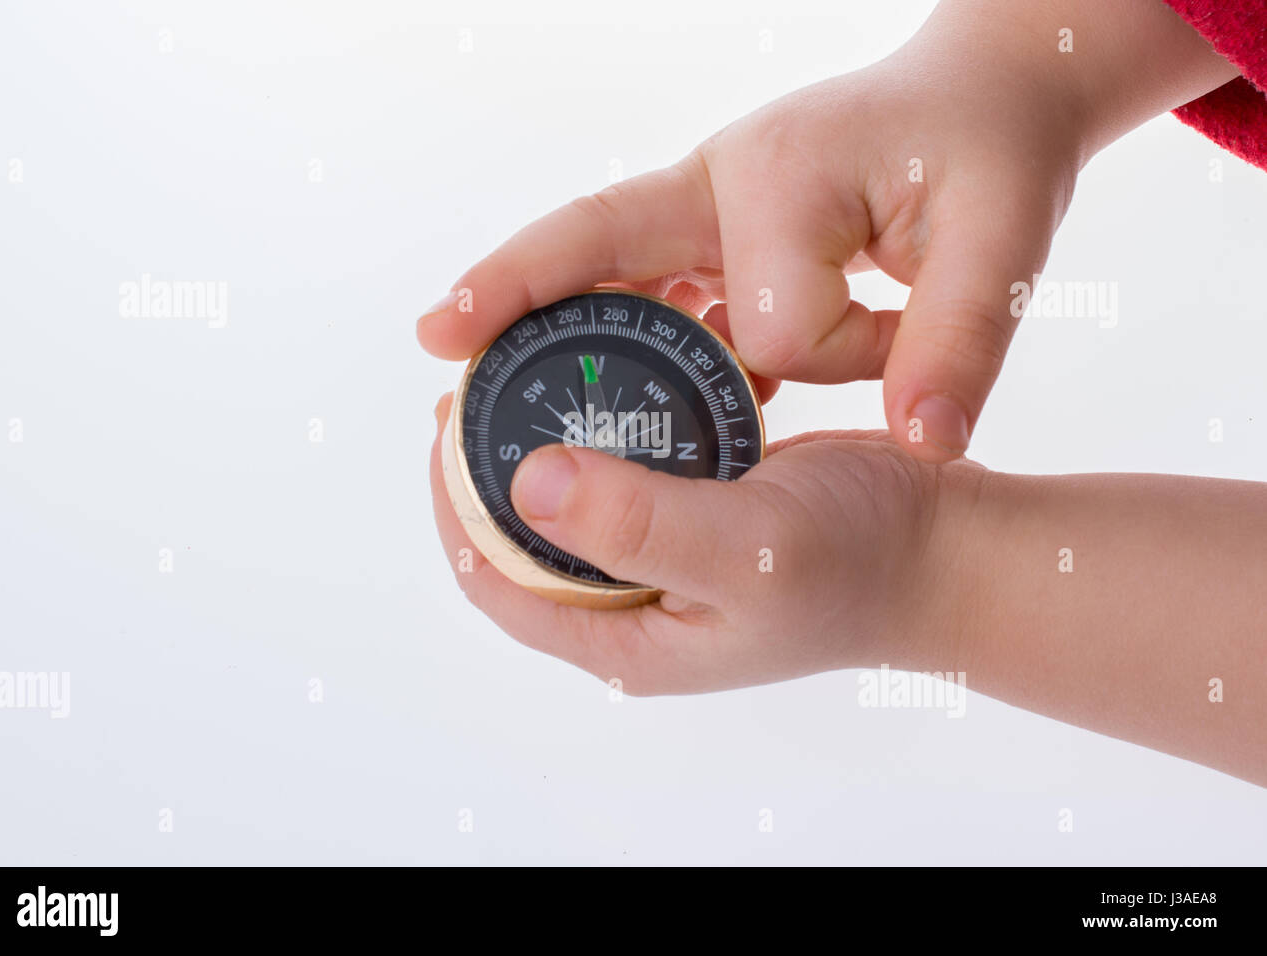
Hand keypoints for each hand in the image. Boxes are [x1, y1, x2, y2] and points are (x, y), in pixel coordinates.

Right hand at [417, 1, 1234, 461]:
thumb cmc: (992, 151)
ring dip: (550, 309)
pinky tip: (609, 372)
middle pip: (593, 236)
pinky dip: (618, 320)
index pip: (770, 319)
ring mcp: (708, 196)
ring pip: (604, 257)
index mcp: (781, 175)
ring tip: (465, 354)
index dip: (832, 357)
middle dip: (516, 285)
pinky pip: (643, 274)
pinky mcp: (713, 222)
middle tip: (434, 333)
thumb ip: (961, 342)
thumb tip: (923, 444)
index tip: (892, 348)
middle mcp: (722, 176)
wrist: (983, 96)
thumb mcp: (1003, 238)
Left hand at [429, 393, 983, 693]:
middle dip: (492, 460)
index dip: (455, 507)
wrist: (945, 547)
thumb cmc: (860, 563)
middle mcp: (633, 603)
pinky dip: (616, 417)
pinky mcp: (698, 510)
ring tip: (536, 359)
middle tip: (482, 376)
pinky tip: (615, 360)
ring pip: (576, 492)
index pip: (496, 582)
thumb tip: (525, 480)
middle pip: (523, 535)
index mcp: (625, 639)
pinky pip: (632, 462)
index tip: (447, 423)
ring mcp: (665, 555)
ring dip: (551, 431)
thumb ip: (639, 524)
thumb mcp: (747, 549)